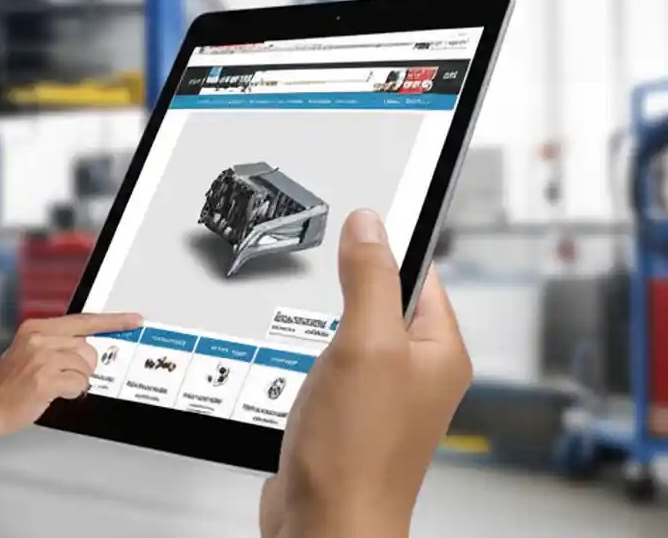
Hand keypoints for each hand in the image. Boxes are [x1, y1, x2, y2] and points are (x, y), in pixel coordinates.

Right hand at [0, 311, 143, 436]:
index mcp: (37, 328)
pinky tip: (54, 394)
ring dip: (77, 381)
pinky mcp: (45, 379)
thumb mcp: (30, 352)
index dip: (112, 321)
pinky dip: (72, 392)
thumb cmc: (9, 384)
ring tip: (56, 386)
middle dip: (85, 367)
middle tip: (64, 376)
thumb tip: (88, 349)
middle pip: (88, 348)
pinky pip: (79, 384)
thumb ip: (57, 344)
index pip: (83, 320)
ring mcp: (42, 358)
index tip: (133, 320)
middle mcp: (40, 338)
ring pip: (86, 367)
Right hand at [260, 209, 472, 537]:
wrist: (326, 523)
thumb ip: (368, 278)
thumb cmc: (357, 453)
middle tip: (322, 285)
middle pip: (381, 301)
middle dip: (345, 290)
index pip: (419, 273)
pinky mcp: (347, 417)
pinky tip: (293, 371)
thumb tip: (368, 225)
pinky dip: (306, 363)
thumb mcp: (364, 343)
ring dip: (320, 330)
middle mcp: (415, 374)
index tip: (354, 228)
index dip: (385, 246)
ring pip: (349, 336)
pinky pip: (327, 369)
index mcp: (439, 352)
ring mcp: (380, 397)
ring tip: (309, 340)